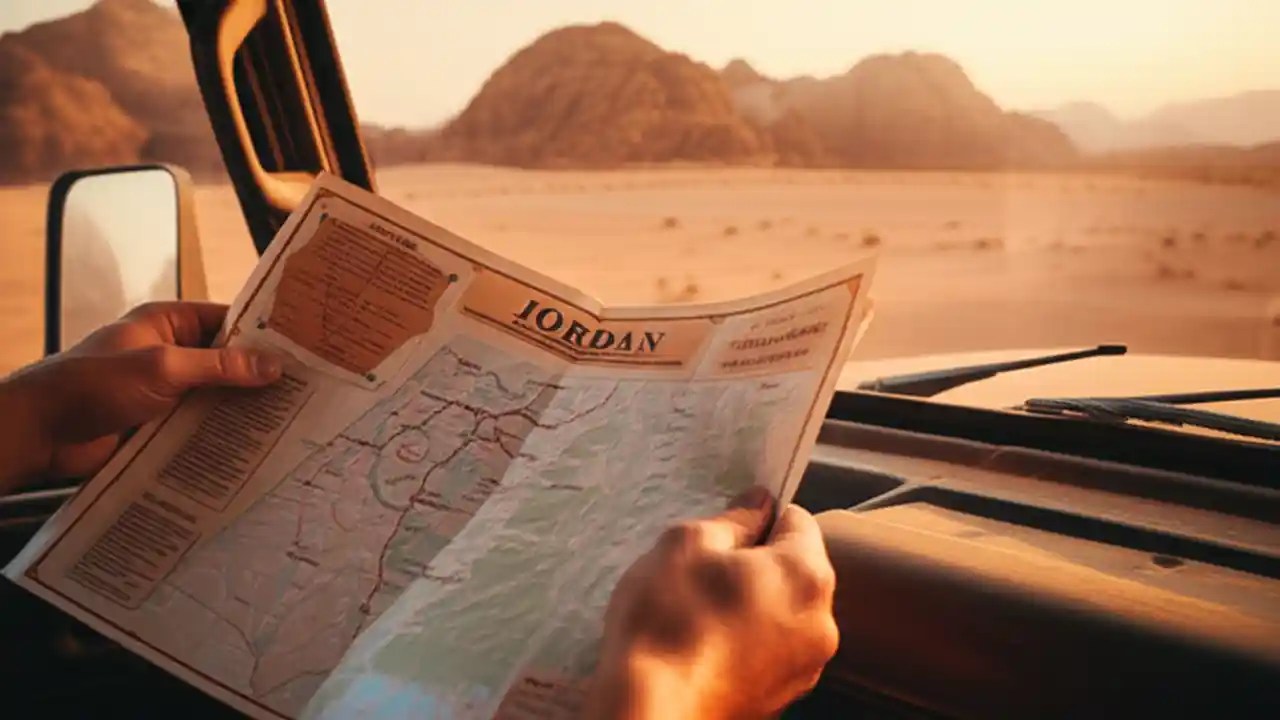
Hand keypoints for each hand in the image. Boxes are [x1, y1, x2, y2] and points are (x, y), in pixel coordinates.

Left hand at [0, 302, 284, 491]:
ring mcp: (165, 390)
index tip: (304, 351)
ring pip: (216, 397)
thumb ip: (220, 367)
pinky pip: (200, 426)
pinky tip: (255, 447)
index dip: (264, 335)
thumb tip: (274, 366)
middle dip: (260, 378)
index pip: (228, 321)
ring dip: (243, 410)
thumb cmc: (94, 384)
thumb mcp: (163, 367)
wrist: (41, 432)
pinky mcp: (160, 424)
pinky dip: (223, 434)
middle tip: (308, 392)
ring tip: (293, 423)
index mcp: (167, 323)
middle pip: (226, 362)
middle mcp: (170, 352)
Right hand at [587, 488, 838, 719]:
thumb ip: (733, 520)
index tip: (725, 531)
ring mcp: (804, 666)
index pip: (797, 520)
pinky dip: (745, 643)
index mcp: (806, 574)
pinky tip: (704, 647)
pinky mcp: (782, 698)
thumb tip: (757, 506)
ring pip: (781, 612)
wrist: (651, 711)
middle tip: (703, 574)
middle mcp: (820, 622)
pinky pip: (770, 651)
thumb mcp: (687, 545)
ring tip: (699, 615)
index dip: (759, 518)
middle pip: (794, 570)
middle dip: (755, 564)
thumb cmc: (668, 622)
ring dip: (750, 605)